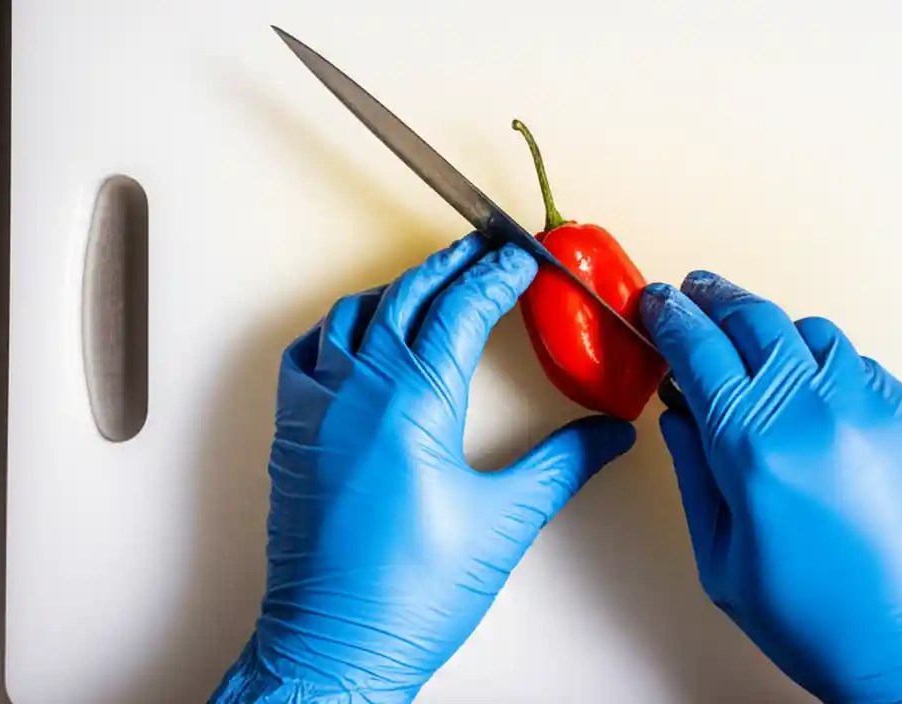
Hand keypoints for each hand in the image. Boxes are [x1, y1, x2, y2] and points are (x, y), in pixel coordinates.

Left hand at [211, 234, 635, 702]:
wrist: (333, 648)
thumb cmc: (406, 596)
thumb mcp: (504, 522)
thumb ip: (562, 465)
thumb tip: (608, 436)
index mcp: (411, 401)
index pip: (461, 308)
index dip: (496, 276)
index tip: (522, 259)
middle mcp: (356, 391)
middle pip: (407, 296)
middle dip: (452, 266)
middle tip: (487, 252)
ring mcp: (316, 409)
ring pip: (355, 315)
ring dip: (398, 289)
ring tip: (434, 283)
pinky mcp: (293, 434)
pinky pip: (309, 352)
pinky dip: (340, 328)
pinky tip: (360, 335)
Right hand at [640, 271, 901, 703]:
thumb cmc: (822, 623)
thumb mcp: (724, 561)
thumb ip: (695, 474)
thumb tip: (680, 416)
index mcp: (757, 446)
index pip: (700, 348)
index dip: (670, 317)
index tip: (655, 303)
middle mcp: (818, 411)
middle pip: (756, 319)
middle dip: (716, 298)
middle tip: (696, 291)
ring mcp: (877, 409)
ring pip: (815, 333)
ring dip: (774, 327)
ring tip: (754, 340)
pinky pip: (863, 367)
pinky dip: (828, 364)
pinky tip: (815, 390)